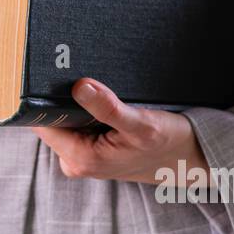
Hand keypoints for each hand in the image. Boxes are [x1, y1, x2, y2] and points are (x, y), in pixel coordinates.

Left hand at [33, 78, 209, 185]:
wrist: (192, 160)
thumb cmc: (170, 145)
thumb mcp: (142, 124)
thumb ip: (108, 108)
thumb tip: (79, 86)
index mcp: (80, 158)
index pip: (41, 124)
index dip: (41, 98)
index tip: (49, 73)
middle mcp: (76, 160)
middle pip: (51, 120)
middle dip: (61, 97)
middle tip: (78, 73)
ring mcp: (83, 155)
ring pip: (65, 119)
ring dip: (76, 101)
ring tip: (96, 85)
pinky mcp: (92, 149)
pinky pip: (78, 122)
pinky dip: (86, 108)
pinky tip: (102, 97)